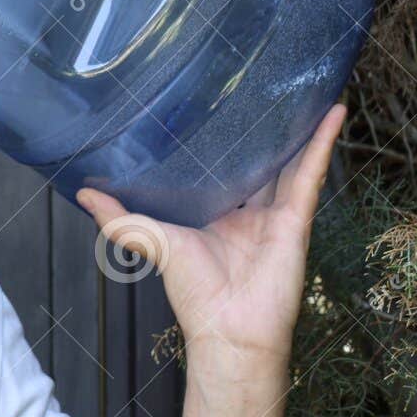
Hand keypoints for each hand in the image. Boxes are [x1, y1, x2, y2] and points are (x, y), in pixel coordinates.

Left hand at [76, 104, 347, 364]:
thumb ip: (119, 218)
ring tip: (308, 89)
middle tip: (264, 88)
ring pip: (290, 160)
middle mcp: (249, 211)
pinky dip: (323, 143)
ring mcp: (276, 213)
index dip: (221, 141)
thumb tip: (81, 193)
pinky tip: (334, 112)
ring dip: (301, 127)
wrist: (230, 328)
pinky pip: (312, 173)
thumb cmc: (195, 293)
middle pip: (259, 160)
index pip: (222, 169)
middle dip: (264, 129)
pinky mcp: (297, 218)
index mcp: (218, 215)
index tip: (215, 107)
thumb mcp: (152, 242)